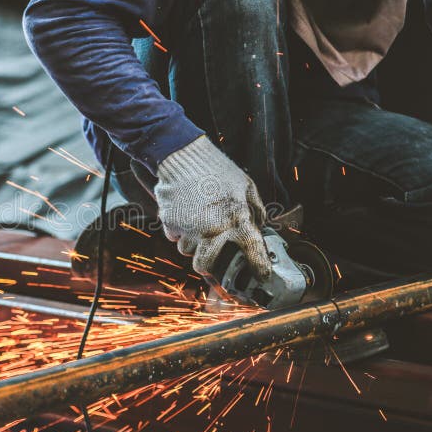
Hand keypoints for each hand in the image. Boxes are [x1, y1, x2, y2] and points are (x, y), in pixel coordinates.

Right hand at [154, 137, 271, 278]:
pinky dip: (179, 230)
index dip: (259, 268)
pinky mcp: (170, 222)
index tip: (261, 276)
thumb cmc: (217, 169)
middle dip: (209, 266)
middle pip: (206, 266)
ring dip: (193, 243)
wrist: (184, 155)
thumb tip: (260, 230)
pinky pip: (174, 236)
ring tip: (198, 225)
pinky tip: (186, 214)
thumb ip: (256, 211)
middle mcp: (212, 229)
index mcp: (237, 220)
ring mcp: (189, 228)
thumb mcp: (246, 186)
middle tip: (214, 259)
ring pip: (187, 250)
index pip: (252, 254)